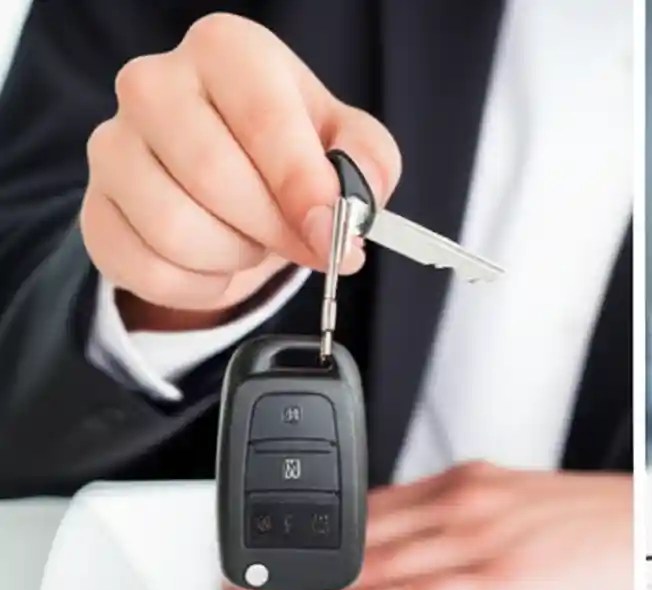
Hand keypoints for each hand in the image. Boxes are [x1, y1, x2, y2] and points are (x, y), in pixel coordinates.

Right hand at [81, 12, 400, 330]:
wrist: (234, 182)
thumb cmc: (291, 151)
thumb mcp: (348, 142)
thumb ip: (366, 164)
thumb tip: (350, 206)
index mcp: (226, 51)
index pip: (262, 118)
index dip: (302, 187)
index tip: (332, 232)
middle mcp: (154, 84)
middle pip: (213, 177)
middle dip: (273, 229)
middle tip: (305, 244)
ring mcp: (114, 146)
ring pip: (175, 230)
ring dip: (236, 257)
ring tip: (256, 241)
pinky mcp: (95, 210)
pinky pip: (148, 270)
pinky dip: (200, 285)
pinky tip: (219, 264)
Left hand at [226, 462, 633, 589]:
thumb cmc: (608, 526)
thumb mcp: (529, 510)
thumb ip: (474, 525)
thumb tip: (426, 551)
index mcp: (473, 486)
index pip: (375, 506)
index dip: (318, 528)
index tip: (276, 541)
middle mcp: (467, 503)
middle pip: (363, 532)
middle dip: (298, 554)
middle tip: (240, 572)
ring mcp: (482, 538)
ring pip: (377, 562)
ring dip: (311, 580)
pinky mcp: (504, 580)